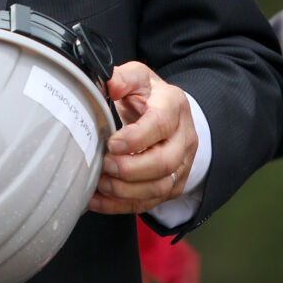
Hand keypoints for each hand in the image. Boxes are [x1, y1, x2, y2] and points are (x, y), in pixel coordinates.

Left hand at [86, 61, 197, 215]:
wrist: (167, 113)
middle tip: (104, 164)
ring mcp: (181, 164)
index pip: (161, 125)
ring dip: (125, 190)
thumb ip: (122, 78)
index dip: (136, 138)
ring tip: (100, 183)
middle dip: (130, 169)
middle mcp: (184, 137)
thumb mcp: (137, 77)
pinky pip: (149, 203)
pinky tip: (98, 200)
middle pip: (164, 162)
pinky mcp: (172, 185)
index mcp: (173, 106)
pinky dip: (120, 205)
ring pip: (159, 187)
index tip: (112, 143)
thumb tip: (108, 84)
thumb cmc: (148, 94)